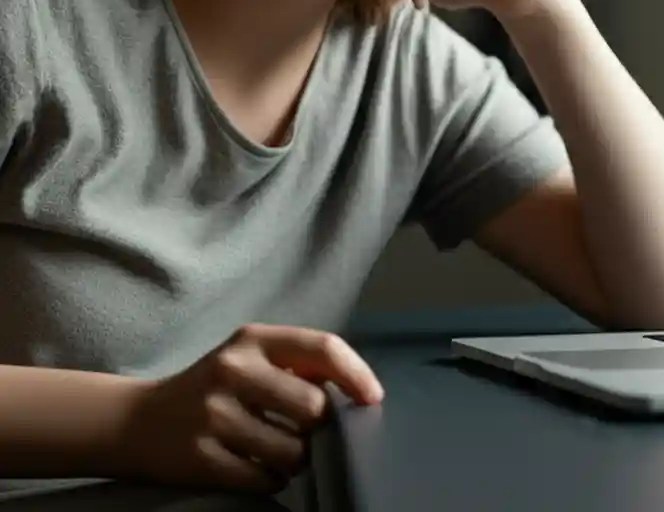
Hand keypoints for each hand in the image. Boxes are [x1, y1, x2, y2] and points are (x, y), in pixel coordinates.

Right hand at [126, 324, 383, 493]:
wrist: (136, 421)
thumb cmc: (214, 387)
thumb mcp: (250, 358)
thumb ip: (299, 365)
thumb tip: (357, 390)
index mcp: (252, 340)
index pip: (323, 348)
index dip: (357, 375)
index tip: (372, 399)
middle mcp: (232, 370)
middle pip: (314, 407)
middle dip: (321, 427)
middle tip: (308, 431)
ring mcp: (213, 415)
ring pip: (293, 451)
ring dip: (297, 459)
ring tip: (280, 449)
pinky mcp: (201, 457)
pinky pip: (265, 479)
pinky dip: (272, 479)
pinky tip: (258, 466)